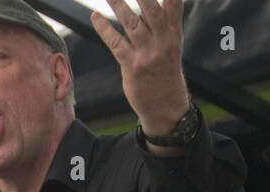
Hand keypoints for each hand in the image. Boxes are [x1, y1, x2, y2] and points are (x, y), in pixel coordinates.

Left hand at [90, 0, 189, 135]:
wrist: (165, 105)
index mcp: (174, 33)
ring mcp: (147, 54)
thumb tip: (149, 4)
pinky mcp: (132, 66)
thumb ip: (166, 23)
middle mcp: (163, 41)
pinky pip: (116, 43)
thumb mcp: (173, 45)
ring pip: (132, 24)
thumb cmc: (166, 71)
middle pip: (152, 11)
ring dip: (118, 5)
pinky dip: (104, 29)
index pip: (174, 5)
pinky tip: (95, 17)